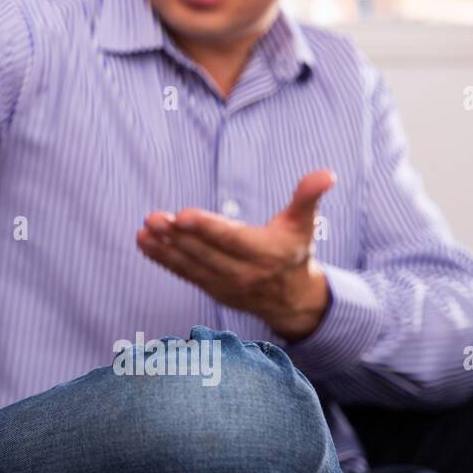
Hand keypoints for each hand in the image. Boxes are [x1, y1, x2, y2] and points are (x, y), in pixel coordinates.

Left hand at [136, 169, 335, 341]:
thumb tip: (327, 173)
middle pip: (205, 252)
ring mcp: (225, 284)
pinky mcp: (211, 289)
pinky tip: (144, 243)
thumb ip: (309, 197)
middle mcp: (244, 271)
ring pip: (190, 265)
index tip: (182, 214)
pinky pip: (184, 274)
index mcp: (266, 252)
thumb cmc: (295, 251)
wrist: (293, 299)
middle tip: (153, 218)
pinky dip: (163, 260)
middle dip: (177, 236)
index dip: (207, 227)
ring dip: (165, 248)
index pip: (231, 239)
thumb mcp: (305, 224)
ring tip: (145, 230)